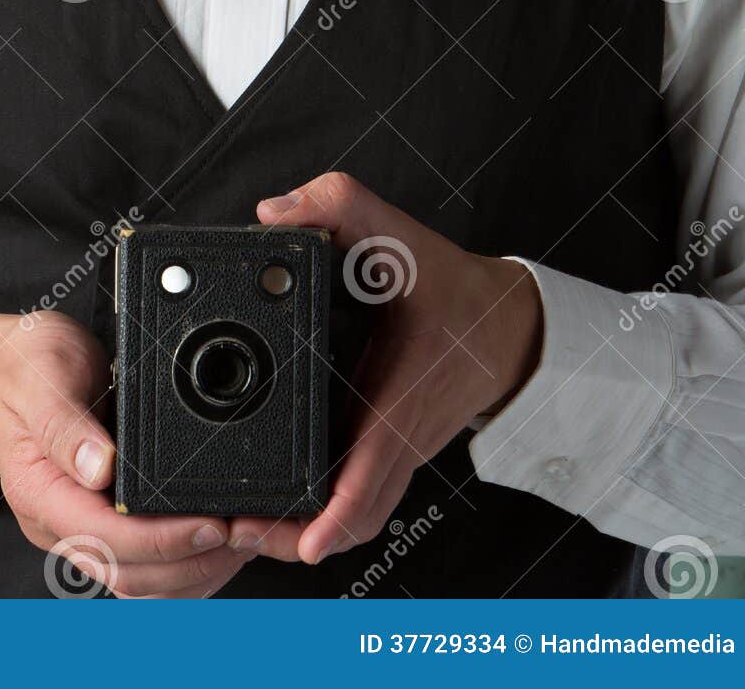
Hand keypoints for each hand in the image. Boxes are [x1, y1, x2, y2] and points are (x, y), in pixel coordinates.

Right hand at [0, 310, 256, 596]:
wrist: (8, 367)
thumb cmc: (23, 370)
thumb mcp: (40, 379)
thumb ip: (65, 425)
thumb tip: (99, 468)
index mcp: (40, 491)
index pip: (105, 538)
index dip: (163, 541)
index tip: (210, 526)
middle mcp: (59, 522)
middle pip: (131, 573)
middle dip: (195, 561)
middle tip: (248, 533)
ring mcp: (81, 529)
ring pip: (143, 582)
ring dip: (198, 571)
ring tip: (247, 540)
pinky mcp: (103, 524)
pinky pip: (147, 566)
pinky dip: (188, 565)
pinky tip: (220, 547)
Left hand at [224, 172, 542, 566]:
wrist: (507, 324)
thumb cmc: (452, 287)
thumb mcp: (397, 232)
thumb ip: (338, 205)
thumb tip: (274, 214)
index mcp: (398, 397)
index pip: (371, 471)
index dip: (337, 513)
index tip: (307, 539)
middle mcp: (397, 437)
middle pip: (351, 520)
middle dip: (294, 537)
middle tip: (237, 532)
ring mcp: (395, 452)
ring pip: (352, 519)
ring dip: (302, 532)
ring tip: (243, 527)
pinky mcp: (389, 450)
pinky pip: (356, 500)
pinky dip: (320, 514)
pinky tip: (275, 505)